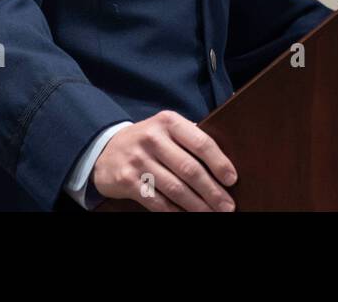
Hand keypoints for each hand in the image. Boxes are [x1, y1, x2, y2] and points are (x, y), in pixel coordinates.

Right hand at [92, 110, 237, 210]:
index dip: (219, 163)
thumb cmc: (148, 141)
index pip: (200, 142)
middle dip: (212, 191)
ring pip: (175, 189)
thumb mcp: (166, 128)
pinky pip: (158, 202)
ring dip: (197, 206)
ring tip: (213, 214)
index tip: (232, 180)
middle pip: (190, 169)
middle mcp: (152, 138)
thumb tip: (224, 161)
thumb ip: (190, 137)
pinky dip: (176, 212)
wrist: (105, 150)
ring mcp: (138, 160)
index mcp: (168, 122)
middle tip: (228, 206)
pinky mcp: (127, 181)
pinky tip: (188, 216)